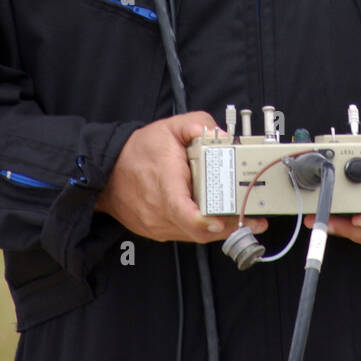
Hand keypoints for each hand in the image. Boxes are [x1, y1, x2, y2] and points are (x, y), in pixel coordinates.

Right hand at [94, 112, 267, 244]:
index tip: (223, 220)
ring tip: (246, 220)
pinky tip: (220, 221)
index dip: (206, 220)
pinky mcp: (159, 231)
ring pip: (195, 235)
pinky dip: (204, 229)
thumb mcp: (168, 127)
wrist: (106, 172)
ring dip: (221, 230)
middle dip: (229, 226)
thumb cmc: (136, 152)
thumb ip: (197, 124)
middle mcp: (160, 210)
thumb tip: (220, 134)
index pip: (184, 211)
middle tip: (255, 219)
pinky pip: (186, 234)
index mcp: (165, 184)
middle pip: (199, 229)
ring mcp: (158, 225)